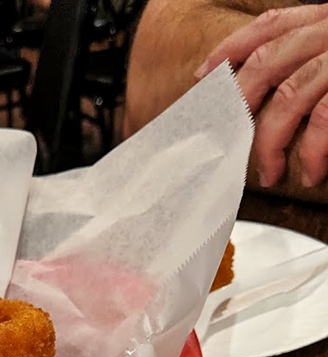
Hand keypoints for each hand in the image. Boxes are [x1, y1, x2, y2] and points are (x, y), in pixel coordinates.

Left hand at [196, 4, 327, 187]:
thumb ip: (310, 62)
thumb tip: (273, 94)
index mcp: (325, 20)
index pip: (271, 25)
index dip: (233, 48)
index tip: (203, 74)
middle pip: (269, 60)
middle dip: (240, 102)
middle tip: (228, 139)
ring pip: (290, 96)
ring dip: (272, 142)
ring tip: (268, 173)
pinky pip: (324, 119)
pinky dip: (312, 151)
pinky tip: (309, 172)